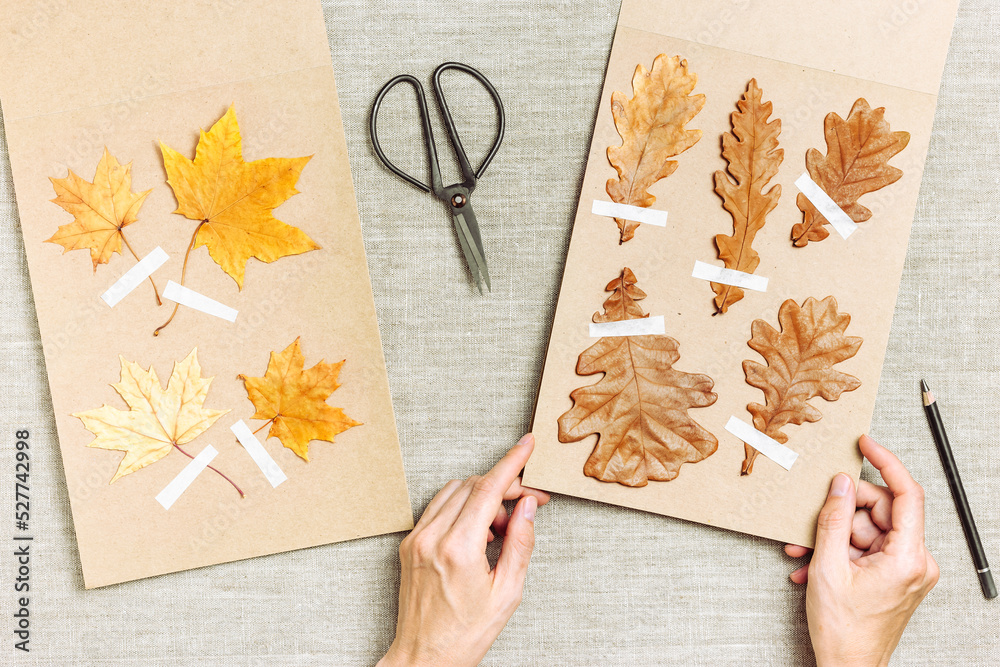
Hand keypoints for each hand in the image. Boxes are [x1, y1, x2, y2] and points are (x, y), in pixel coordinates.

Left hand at [378, 434, 549, 666]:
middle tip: (527, 506)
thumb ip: (520, 543)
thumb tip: (527, 506)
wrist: (424, 658)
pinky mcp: (408, 544)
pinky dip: (462, 509)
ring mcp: (416, 539)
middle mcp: (432, 537)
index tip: (527, 445)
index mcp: (458, 549)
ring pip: (454, 492)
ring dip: (482, 497)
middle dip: (504, 487)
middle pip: (473, 486)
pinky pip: (438, 508)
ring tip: (500, 529)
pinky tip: (477, 534)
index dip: (511, 462)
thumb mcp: (507, 593)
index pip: (488, 489)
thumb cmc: (465, 634)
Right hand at [785, 435, 938, 666]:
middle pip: (879, 511)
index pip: (907, 494)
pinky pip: (867, 548)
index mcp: (909, 558)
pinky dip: (839, 552)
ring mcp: (907, 570)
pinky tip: (814, 566)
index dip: (886, 462)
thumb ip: (833, 519)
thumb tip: (840, 483)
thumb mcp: (828, 567)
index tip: (866, 444)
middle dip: (841, 513)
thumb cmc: (843, 631)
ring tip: (804, 553)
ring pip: (868, 530)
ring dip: (832, 537)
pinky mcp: (895, 577)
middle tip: (811, 521)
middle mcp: (916, 561)